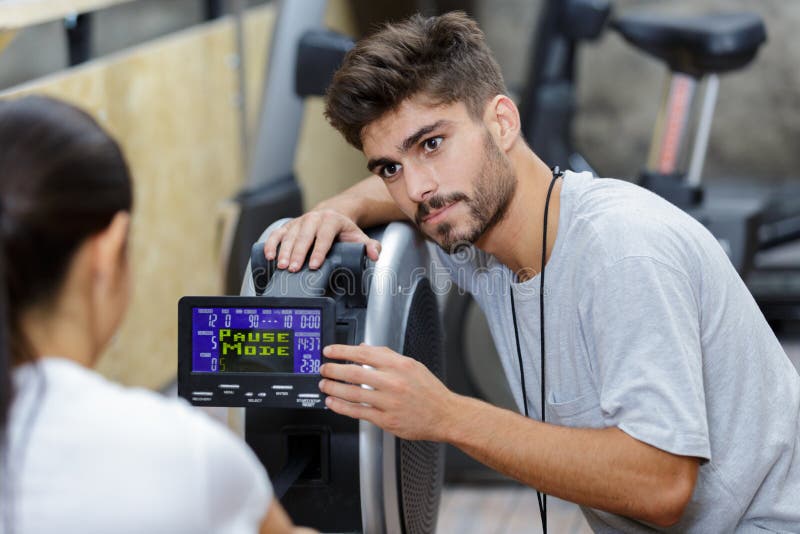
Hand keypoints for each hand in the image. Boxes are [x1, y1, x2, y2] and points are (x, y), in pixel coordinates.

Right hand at [263, 209, 380, 271]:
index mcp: (332, 220)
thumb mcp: (359, 237)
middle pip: (304, 236)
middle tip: (294, 269)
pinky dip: (271, 244)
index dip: (319, 250)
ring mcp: (299, 222)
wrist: (332, 215)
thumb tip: (374, 255)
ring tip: (282, 266)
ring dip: (284, 251)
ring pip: (289, 236)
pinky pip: (277, 234)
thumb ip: (370, 247)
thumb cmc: (344, 231)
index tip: (315, 264)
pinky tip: (269, 256)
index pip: (325, 235)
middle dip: (298, 253)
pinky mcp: (288, 226)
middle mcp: (314, 218)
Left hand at [318, 343, 455, 441]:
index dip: (342, 351)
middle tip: (324, 369)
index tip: (330, 351)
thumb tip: (365, 348)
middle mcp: (393, 383)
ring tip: (325, 385)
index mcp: (399, 365)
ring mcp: (389, 402)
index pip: (364, 353)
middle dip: (334, 370)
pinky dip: (342, 407)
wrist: (446, 415)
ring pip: (353, 394)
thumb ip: (387, 356)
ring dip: (334, 388)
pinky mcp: (387, 420)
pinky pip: (359, 412)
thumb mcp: (412, 365)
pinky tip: (333, 402)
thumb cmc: (430, 391)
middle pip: (355, 373)